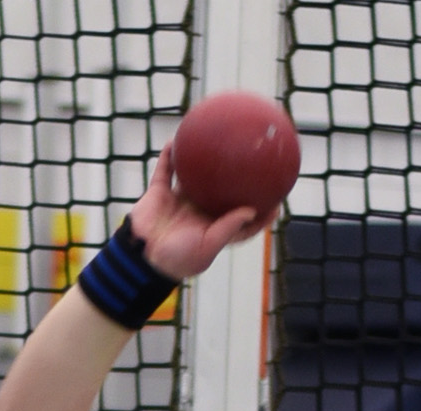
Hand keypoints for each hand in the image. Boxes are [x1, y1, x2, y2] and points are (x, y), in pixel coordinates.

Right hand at [129, 143, 276, 279]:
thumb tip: (252, 211)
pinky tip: (173, 140)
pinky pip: (165, 171)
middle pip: (220, 191)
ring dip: (200, 160)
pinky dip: (168, 156)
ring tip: (214, 140)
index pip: (241, 218)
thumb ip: (228, 228)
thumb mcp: (207, 246)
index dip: (259, 211)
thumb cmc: (177, 259)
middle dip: (235, 178)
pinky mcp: (160, 194)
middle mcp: (198, 211)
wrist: (142, 258)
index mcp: (213, 226)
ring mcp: (178, 201)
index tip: (277, 200)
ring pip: (193, 176)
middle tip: (253, 160)